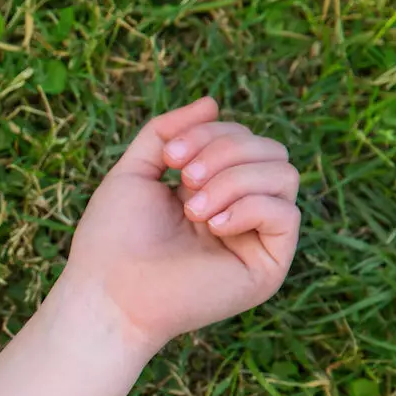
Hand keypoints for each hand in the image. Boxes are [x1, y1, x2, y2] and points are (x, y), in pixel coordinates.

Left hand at [61, 96, 300, 353]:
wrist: (108, 293)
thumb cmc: (113, 239)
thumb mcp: (135, 172)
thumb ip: (167, 133)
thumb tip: (212, 102)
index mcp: (212, 189)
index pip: (243, 138)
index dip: (212, 133)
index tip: (172, 156)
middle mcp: (239, 211)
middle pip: (270, 150)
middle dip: (227, 151)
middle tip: (185, 180)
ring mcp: (255, 238)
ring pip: (284, 174)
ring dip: (236, 179)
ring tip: (194, 208)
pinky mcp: (268, 266)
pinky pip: (286, 213)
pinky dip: (249, 207)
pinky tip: (212, 226)